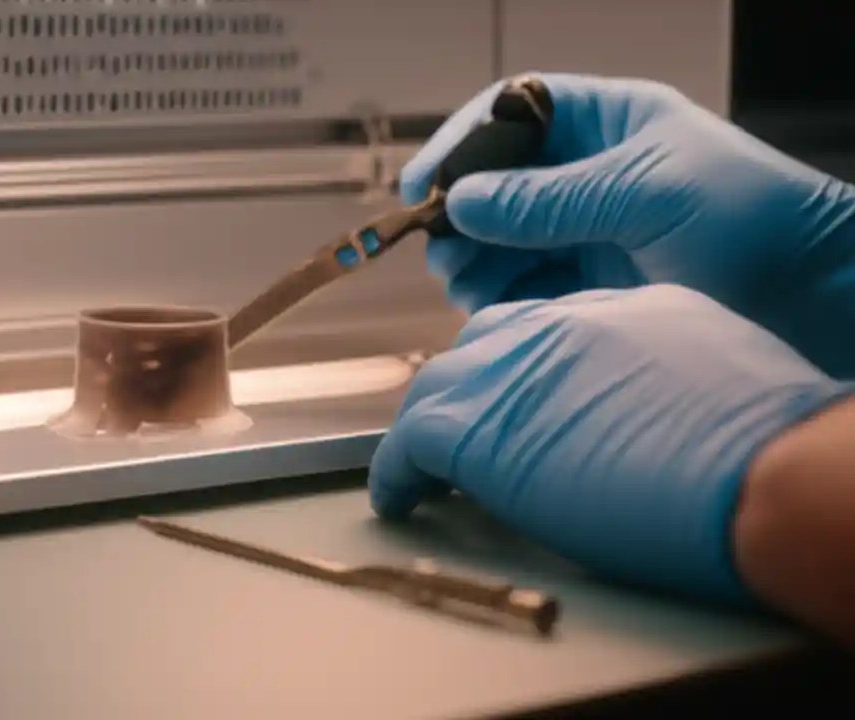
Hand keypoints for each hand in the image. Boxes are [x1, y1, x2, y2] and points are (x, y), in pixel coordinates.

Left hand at [367, 284, 852, 603]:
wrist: (757, 466)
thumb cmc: (760, 437)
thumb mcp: (710, 368)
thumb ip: (653, 371)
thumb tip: (633, 404)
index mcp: (611, 309)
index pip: (544, 330)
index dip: (528, 371)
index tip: (525, 403)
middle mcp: (548, 327)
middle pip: (483, 346)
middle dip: (476, 388)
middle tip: (476, 434)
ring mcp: (502, 370)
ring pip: (438, 387)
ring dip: (432, 429)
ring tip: (428, 472)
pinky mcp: (468, 425)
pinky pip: (406, 445)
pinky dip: (396, 475)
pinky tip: (400, 499)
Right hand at [404, 72, 854, 377]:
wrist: (813, 297)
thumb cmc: (749, 220)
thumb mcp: (642, 193)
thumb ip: (548, 200)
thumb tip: (463, 200)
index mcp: (609, 122)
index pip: (513, 114)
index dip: (461, 143)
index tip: (422, 185)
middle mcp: (591, 172)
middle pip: (498, 183)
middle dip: (462, 215)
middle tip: (443, 252)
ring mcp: (589, 230)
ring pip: (504, 238)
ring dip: (474, 260)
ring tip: (464, 287)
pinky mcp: (591, 285)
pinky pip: (525, 285)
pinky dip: (500, 297)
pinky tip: (492, 311)